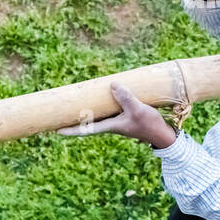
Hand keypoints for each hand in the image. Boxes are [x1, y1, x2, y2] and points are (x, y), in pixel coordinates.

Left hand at [56, 81, 177, 149]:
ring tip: (77, 104)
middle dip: (75, 119)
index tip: (56, 131)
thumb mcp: (137, 110)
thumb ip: (125, 98)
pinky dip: (102, 105)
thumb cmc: (149, 125)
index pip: (85, 129)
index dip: (70, 130)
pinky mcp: (125, 117)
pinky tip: (103, 97)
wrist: (163, 135)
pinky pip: (108, 111)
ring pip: (98, 116)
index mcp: (110, 126)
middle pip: (88, 123)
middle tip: (60, 116)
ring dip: (88, 111)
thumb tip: (112, 85)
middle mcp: (111, 125)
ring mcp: (118, 122)